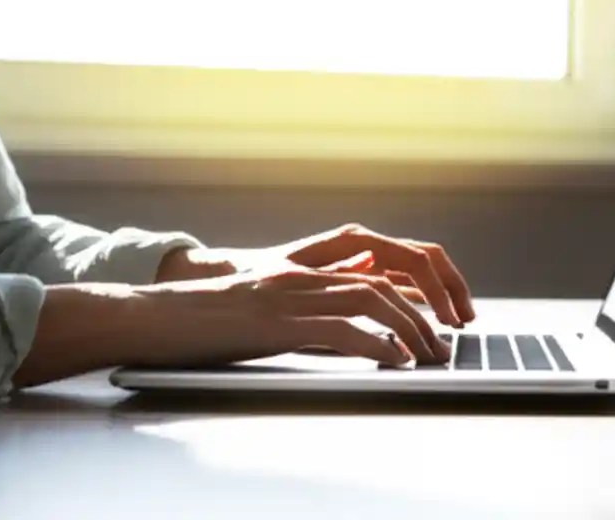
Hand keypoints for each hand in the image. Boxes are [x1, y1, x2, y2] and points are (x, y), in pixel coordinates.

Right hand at [158, 224, 475, 327]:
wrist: (158, 315)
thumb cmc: (215, 312)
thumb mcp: (277, 292)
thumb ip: (323, 287)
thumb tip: (371, 287)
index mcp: (310, 260)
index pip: (389, 253)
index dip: (432, 276)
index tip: (455, 308)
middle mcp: (307, 269)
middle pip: (392, 270)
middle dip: (434, 302)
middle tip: (453, 336)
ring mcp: (291, 292)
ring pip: (372, 296)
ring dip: (412, 326)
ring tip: (431, 353)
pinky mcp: (275, 322)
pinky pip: (340, 328)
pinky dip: (375, 345)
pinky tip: (393, 362)